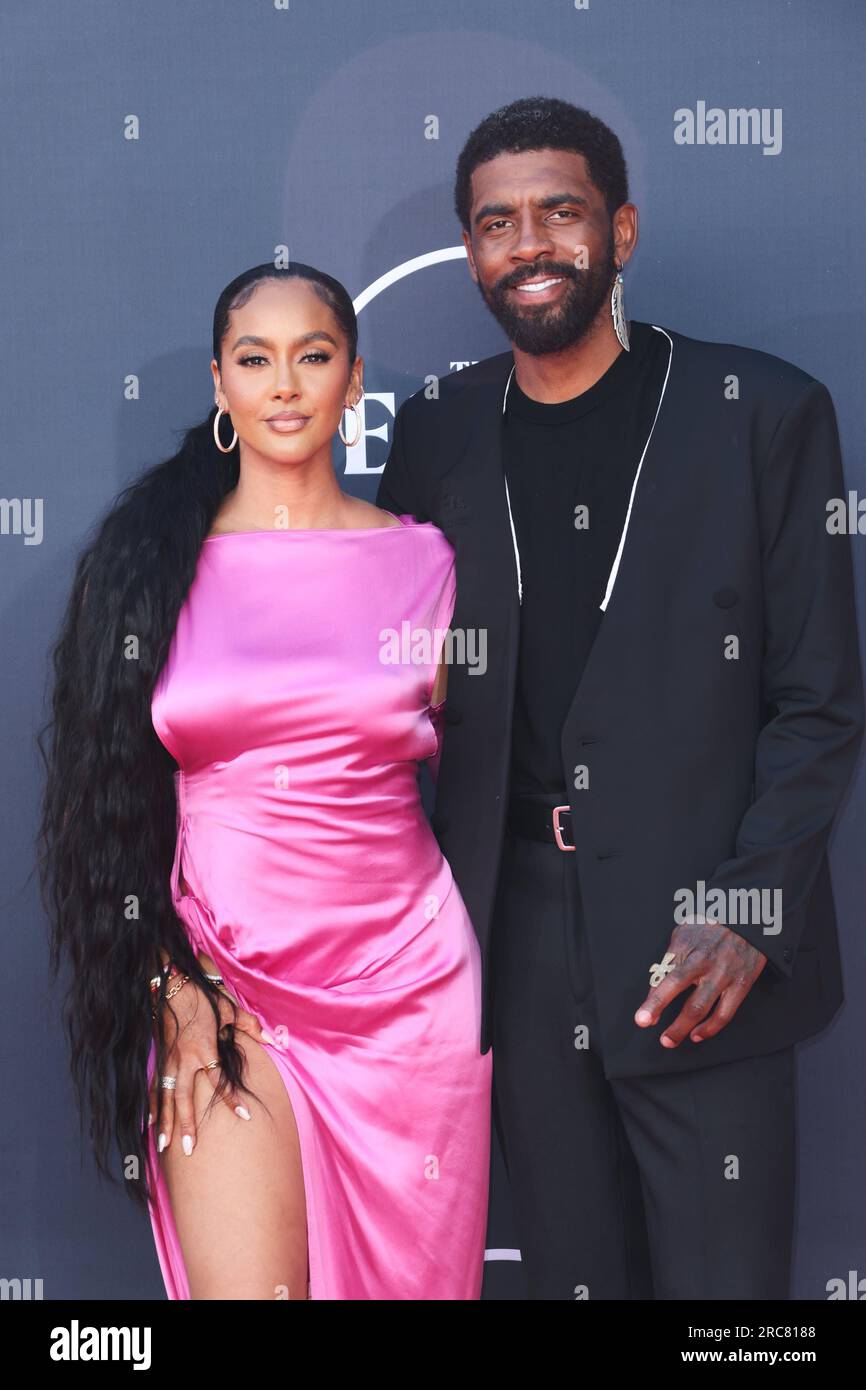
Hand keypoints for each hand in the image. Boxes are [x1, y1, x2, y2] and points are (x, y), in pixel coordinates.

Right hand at [149, 962, 270, 1155]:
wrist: (174, 986)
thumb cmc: (204, 998)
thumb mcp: (229, 1009)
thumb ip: (249, 1026)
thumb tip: (270, 1039)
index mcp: (205, 1048)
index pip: (220, 1079)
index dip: (232, 1098)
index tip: (245, 1116)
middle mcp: (185, 1059)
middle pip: (185, 1098)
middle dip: (186, 1124)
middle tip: (189, 1149)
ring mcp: (170, 1061)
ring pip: (167, 1097)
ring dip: (166, 1122)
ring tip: (164, 1146)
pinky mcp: (162, 1059)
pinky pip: (156, 1087)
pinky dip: (153, 1105)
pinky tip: (150, 1123)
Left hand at [634, 920, 766, 1047]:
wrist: (747, 918)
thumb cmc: (709, 927)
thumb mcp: (684, 934)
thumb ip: (670, 959)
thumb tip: (656, 985)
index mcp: (688, 950)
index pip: (666, 978)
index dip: (654, 1000)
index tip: (642, 1018)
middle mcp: (706, 964)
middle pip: (683, 995)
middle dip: (667, 1018)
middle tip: (655, 1034)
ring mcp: (724, 976)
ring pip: (702, 1009)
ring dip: (685, 1028)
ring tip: (670, 1040)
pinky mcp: (741, 985)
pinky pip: (725, 1014)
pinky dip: (710, 1028)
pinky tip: (697, 1035)